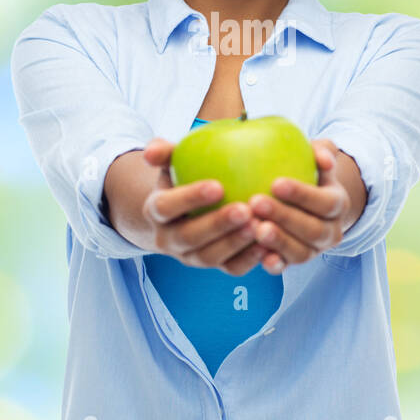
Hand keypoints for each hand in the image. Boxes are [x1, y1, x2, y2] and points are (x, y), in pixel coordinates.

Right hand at [139, 138, 267, 275]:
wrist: (184, 212)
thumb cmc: (183, 178)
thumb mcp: (172, 162)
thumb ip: (164, 153)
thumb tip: (150, 151)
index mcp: (156, 211)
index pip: (166, 206)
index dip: (190, 198)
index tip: (217, 187)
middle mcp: (169, 239)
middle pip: (189, 237)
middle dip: (217, 225)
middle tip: (244, 209)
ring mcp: (190, 257)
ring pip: (209, 257)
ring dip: (235, 243)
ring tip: (259, 225)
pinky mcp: (214, 266)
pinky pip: (231, 268)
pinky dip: (250, 259)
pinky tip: (268, 244)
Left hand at [247, 139, 350, 273]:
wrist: (305, 203)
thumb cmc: (306, 171)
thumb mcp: (317, 156)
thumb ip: (321, 151)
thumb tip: (322, 157)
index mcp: (338, 204)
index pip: (326, 202)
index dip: (303, 195)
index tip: (276, 183)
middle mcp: (331, 232)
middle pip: (313, 230)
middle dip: (285, 217)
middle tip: (256, 203)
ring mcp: (314, 250)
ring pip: (301, 252)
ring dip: (278, 242)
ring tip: (255, 229)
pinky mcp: (294, 262)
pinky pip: (285, 267)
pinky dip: (274, 264)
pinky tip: (259, 257)